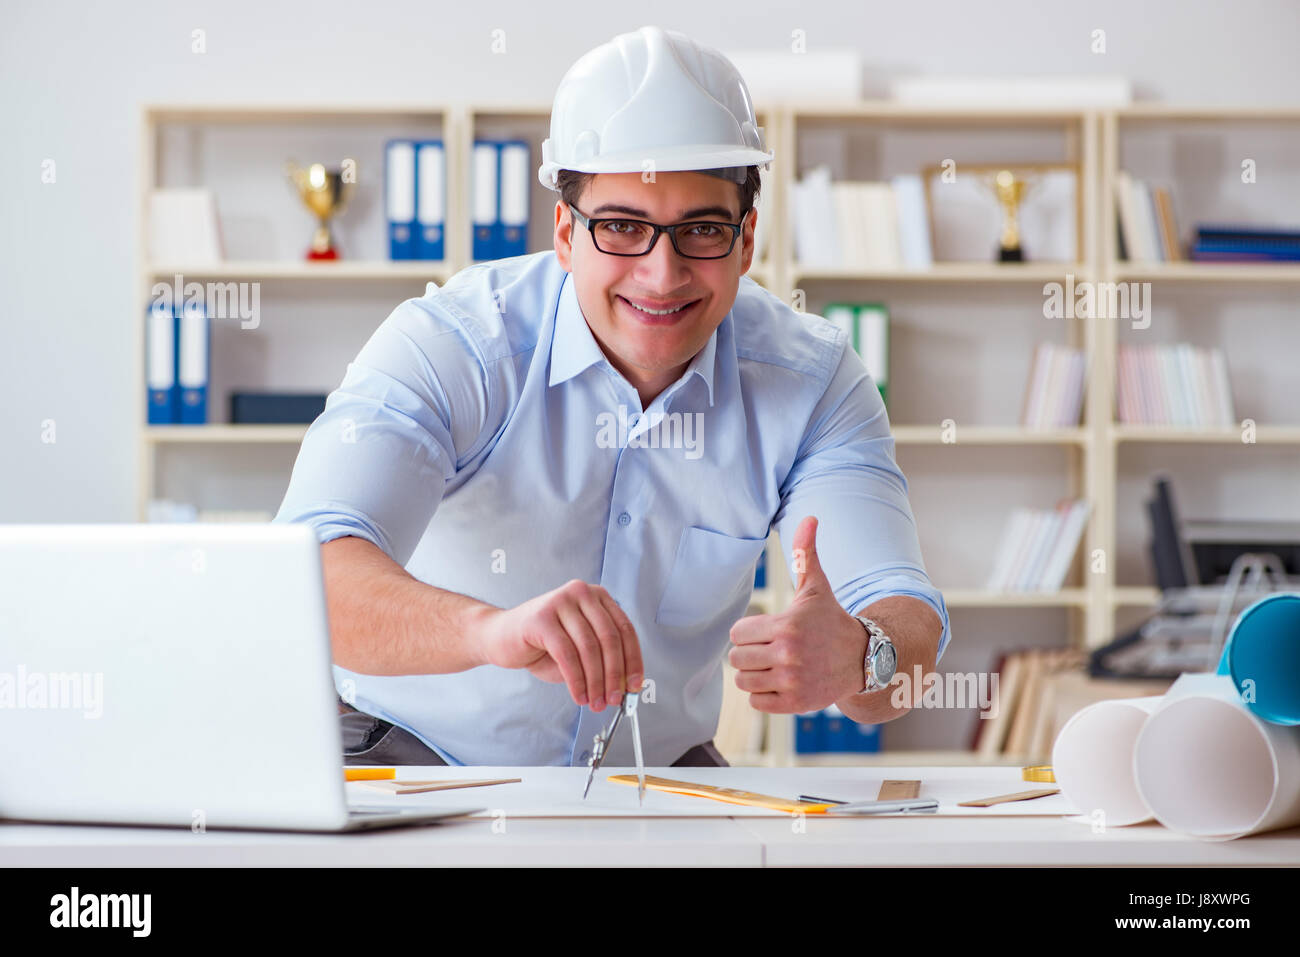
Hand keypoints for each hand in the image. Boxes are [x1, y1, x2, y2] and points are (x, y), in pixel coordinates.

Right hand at [478, 579, 643, 711]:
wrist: (499, 636)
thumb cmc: (542, 644)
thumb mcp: (580, 650)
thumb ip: (602, 659)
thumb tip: (625, 684)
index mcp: (597, 597)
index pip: (625, 629)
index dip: (633, 661)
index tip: (634, 686)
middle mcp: (581, 593)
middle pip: (610, 638)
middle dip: (614, 675)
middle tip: (614, 699)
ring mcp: (560, 602)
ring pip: (589, 648)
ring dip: (595, 682)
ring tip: (595, 702)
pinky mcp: (542, 618)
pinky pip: (567, 654)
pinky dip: (576, 680)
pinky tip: (579, 695)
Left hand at [728, 516, 864, 712]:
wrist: (862, 658)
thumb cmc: (831, 620)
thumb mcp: (817, 587)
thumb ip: (805, 553)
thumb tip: (810, 517)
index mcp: (787, 626)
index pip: (737, 633)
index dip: (748, 631)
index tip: (766, 631)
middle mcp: (788, 655)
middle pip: (737, 659)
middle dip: (749, 654)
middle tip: (768, 650)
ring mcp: (792, 681)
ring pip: (744, 682)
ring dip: (755, 674)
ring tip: (774, 666)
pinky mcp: (795, 703)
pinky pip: (757, 702)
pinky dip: (764, 695)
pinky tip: (781, 682)